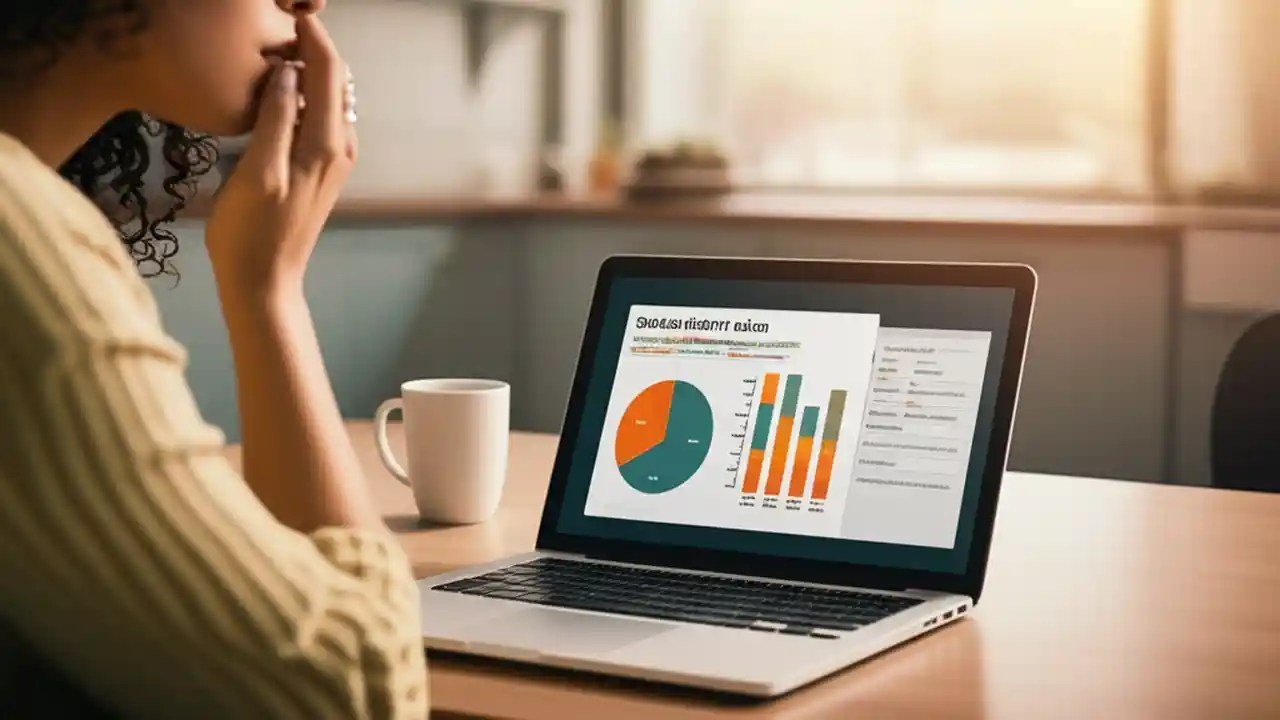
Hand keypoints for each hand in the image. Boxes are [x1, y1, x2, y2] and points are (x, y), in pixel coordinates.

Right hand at [206, 15, 355, 296]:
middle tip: (276, 29)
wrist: (265, 282)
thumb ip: (276, 119)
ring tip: (274, 52)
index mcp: (326, 143)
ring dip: (309, 72)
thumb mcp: (258, 171)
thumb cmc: (251, 232)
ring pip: (331, 99)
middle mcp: (340, 147)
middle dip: (312, 49)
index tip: (286, 14)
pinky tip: (279, 96)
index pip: (329, 71)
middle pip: (335, 81)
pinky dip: (306, 97)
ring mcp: (334, 159)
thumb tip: (289, 71)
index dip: (311, 36)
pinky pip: (322, 119)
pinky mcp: (322, 170)